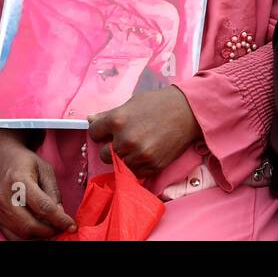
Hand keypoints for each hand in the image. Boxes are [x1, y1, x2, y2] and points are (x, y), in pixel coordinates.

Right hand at [0, 128, 75, 239]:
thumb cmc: (24, 161)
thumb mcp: (45, 169)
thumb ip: (53, 192)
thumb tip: (60, 215)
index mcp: (19, 180)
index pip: (42, 207)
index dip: (59, 220)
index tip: (72, 226)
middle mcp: (4, 196)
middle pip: (30, 225)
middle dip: (50, 232)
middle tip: (62, 228)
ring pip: (20, 234)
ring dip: (39, 236)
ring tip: (51, 229)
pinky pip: (11, 235)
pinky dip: (27, 237)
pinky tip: (37, 231)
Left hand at [87, 85, 201, 178]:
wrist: (187, 112)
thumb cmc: (158, 103)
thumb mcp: (131, 104)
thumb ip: (109, 114)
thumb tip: (89, 119)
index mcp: (117, 121)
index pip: (94, 133)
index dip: (100, 132)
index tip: (107, 131)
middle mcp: (125, 140)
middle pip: (103, 154)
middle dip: (110, 147)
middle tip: (125, 139)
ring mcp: (139, 155)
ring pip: (119, 165)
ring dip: (125, 157)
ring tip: (139, 144)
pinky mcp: (152, 166)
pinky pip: (135, 173)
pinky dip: (138, 165)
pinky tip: (146, 152)